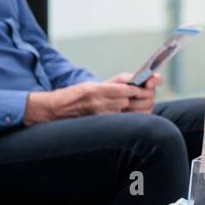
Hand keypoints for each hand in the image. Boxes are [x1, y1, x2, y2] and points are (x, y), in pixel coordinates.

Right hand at [23, 80, 144, 123]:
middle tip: (149, 94)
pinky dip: (132, 117)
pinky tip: (134, 113)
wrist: (55, 111)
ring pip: (128, 112)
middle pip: (129, 101)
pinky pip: (122, 121)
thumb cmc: (76, 95)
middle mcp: (98, 103)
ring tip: (144, 103)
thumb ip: (115, 83)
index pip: (126, 89)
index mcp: (97, 90)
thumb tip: (137, 79)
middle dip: (143, 97)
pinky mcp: (100, 125)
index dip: (140, 88)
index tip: (149, 86)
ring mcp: (99, 116)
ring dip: (139, 107)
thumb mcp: (94, 84)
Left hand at [109, 71, 161, 113]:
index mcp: (146, 82)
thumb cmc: (114, 87)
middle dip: (140, 94)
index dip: (155, 81)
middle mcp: (150, 93)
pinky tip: (125, 111)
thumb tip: (138, 78)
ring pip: (148, 104)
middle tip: (131, 95)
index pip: (157, 79)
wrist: (106, 102)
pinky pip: (143, 114)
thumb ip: (128, 78)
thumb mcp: (119, 80)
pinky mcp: (144, 115)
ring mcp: (148, 105)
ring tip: (124, 104)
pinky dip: (134, 112)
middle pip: (152, 93)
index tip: (148, 84)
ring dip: (135, 103)